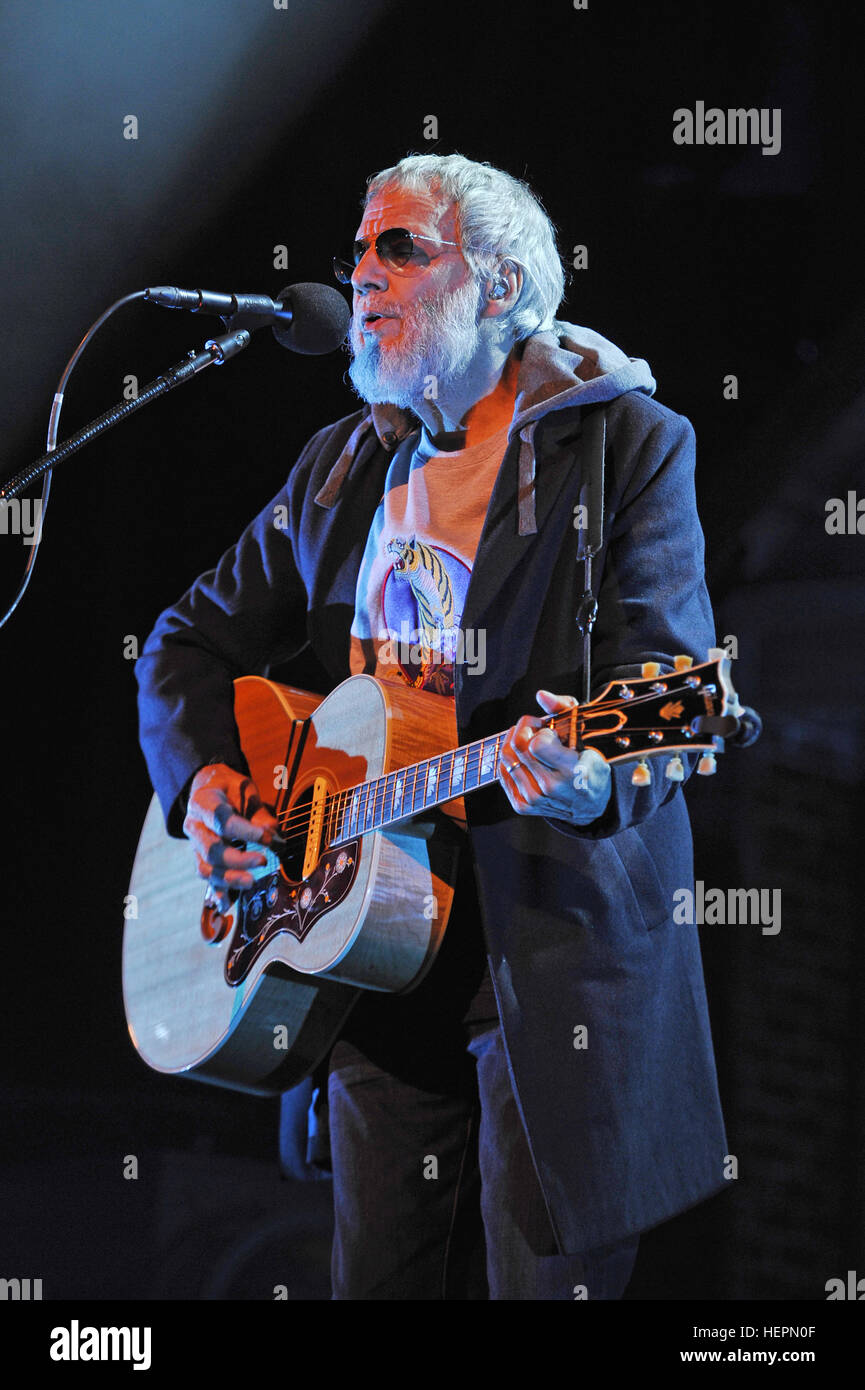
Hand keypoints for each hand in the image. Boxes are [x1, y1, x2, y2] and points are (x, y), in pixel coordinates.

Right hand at [183, 763, 281, 913]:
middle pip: (211, 849)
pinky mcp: (200, 858)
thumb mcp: (246, 790)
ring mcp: (194, 844)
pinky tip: (227, 905)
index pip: (222, 820)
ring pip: (206, 868)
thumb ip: (259, 814)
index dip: (245, 832)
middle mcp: (194, 825)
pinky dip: (217, 892)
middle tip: (263, 862)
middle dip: (238, 860)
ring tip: (252, 882)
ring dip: (229, 879)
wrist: (208, 787)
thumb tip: (274, 837)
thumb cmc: (230, 789)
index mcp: (204, 801)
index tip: (267, 839)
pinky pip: (206, 878)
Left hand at [498, 690, 611, 825]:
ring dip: (514, 742)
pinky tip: (523, 757)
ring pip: (507, 759)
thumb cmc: (589, 764)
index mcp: (571, 770)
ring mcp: (535, 799)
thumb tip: (541, 695)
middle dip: (524, 730)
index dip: (539, 731)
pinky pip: (503, 773)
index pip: (536, 744)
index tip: (548, 730)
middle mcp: (551, 787)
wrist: (590, 805)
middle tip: (535, 728)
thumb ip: (565, 708)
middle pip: (518, 748)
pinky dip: (509, 760)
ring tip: (528, 740)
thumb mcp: (586, 735)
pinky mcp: (523, 806)